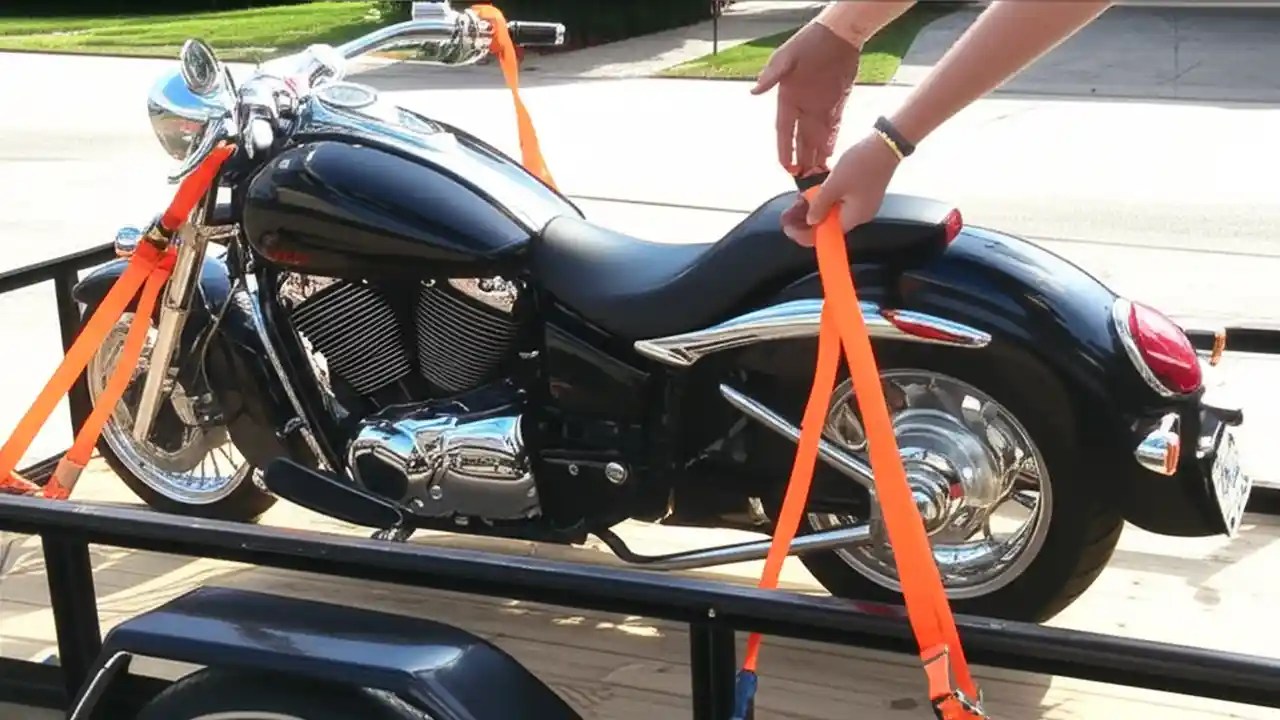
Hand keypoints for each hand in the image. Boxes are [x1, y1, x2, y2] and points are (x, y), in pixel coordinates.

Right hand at [751, 23, 860, 175]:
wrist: (838, 35)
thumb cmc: (808, 43)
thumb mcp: (786, 57)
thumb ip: (772, 75)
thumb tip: (754, 91)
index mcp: (788, 98)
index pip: (784, 130)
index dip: (784, 149)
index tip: (785, 167)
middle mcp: (802, 106)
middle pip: (800, 139)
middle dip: (801, 159)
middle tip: (803, 180)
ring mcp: (820, 105)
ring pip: (817, 137)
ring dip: (816, 155)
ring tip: (817, 174)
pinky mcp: (837, 102)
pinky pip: (833, 127)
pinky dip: (831, 140)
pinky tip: (829, 155)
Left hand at [781, 132, 901, 246]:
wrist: (887, 145)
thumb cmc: (860, 164)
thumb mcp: (834, 184)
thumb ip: (820, 205)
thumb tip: (811, 221)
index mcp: (852, 218)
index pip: (824, 237)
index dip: (803, 234)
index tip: (788, 226)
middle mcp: (859, 216)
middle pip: (828, 226)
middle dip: (806, 220)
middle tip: (789, 212)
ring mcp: (862, 205)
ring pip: (833, 214)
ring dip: (815, 208)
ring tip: (798, 200)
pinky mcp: (863, 195)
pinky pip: (840, 204)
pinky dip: (826, 200)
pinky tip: (814, 192)